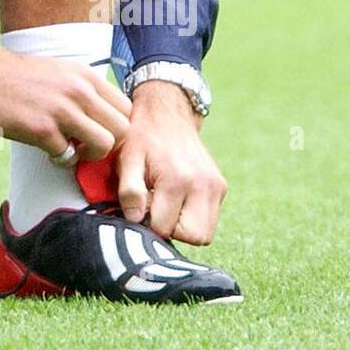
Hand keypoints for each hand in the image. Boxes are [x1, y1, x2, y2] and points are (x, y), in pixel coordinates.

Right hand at [0, 34, 131, 159]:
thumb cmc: (16, 75)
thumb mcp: (59, 71)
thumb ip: (83, 90)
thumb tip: (101, 116)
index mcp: (85, 75)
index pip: (127, 108)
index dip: (117, 126)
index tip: (100, 132)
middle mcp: (79, 91)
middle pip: (123, 129)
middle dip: (109, 144)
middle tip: (88, 146)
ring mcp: (62, 110)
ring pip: (105, 145)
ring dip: (90, 155)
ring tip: (72, 151)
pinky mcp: (42, 130)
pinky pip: (69, 156)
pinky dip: (61, 160)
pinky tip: (48, 151)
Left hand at [118, 80, 227, 243]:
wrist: (167, 112)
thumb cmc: (143, 137)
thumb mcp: (128, 159)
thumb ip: (130, 191)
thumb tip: (135, 220)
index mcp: (177, 179)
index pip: (165, 228)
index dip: (148, 223)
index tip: (141, 206)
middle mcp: (203, 185)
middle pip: (195, 237)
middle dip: (172, 230)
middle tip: (156, 209)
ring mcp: (216, 186)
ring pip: (206, 233)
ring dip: (185, 226)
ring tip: (166, 204)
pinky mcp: (221, 186)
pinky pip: (210, 218)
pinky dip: (194, 216)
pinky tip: (177, 197)